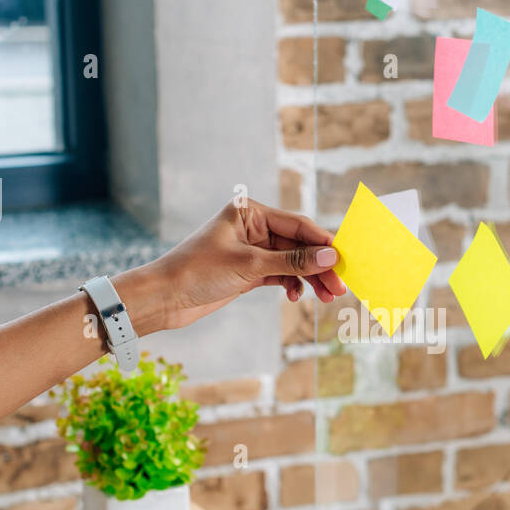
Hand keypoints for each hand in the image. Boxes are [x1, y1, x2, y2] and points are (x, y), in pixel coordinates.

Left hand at [115, 198, 345, 333]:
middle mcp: (252, 227)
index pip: (297, 224)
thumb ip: (293, 261)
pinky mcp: (248, 270)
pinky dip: (291, 284)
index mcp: (250, 212)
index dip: (323, 242)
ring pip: (291, 262)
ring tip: (327, 296)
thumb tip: (331, 257)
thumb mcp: (250, 265)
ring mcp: (251, 249)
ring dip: (309, 278)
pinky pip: (280, 274)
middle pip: (298, 244)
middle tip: (340, 286)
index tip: (345, 259)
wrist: (165, 297)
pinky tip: (296, 296)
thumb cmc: (197, 271)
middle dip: (319, 265)